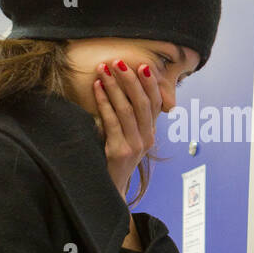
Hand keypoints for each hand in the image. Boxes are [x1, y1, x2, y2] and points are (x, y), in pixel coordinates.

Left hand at [93, 58, 162, 200]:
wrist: (109, 190)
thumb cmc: (113, 159)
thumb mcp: (127, 137)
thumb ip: (130, 118)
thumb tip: (126, 89)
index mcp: (151, 133)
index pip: (157, 103)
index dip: (151, 84)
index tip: (142, 65)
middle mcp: (147, 139)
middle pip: (143, 103)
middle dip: (130, 80)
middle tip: (119, 61)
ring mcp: (135, 146)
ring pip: (128, 109)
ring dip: (114, 86)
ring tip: (103, 69)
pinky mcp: (120, 151)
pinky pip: (112, 121)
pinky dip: (104, 101)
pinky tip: (96, 88)